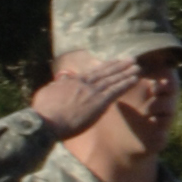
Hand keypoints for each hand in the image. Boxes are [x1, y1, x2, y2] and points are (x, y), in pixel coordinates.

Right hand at [30, 54, 151, 135]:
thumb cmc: (44, 111)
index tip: (114, 63)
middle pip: (105, 72)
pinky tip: (135, 79)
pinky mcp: (98, 103)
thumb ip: (56, 86)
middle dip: (119, 65)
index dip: (105, 67)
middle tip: (131, 59)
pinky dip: (126, 83)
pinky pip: (115, 91)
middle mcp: (85, 84)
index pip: (92, 72)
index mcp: (73, 82)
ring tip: (137, 66)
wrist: (46, 122)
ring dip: (126, 72)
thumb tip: (59, 81)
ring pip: (113, 79)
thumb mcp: (47, 93)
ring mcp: (92, 92)